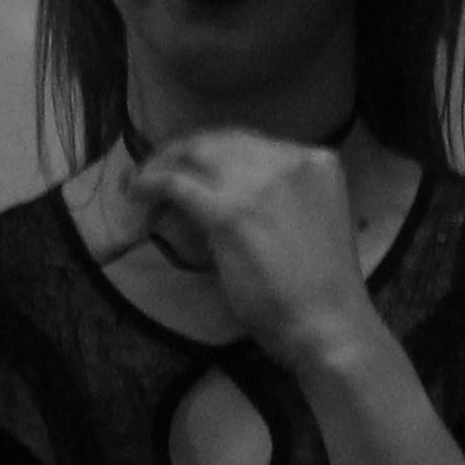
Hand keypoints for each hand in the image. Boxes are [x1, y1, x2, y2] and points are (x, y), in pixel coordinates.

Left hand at [116, 131, 388, 373]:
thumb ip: (275, 197)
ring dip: (161, 164)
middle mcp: (291, 161)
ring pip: (194, 155)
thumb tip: (222, 190)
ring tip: (142, 182)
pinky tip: (136, 193)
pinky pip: (175, 184)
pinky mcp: (230, 212)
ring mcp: (260, 184)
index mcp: (317, 162)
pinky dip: (150, 183)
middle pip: (219, 141)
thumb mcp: (307, 220)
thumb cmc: (318, 288)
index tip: (187, 163)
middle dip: (181, 152)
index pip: (250, 142)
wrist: (328, 323)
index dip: (211, 151)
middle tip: (155, 168)